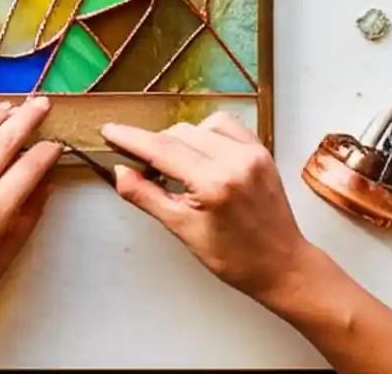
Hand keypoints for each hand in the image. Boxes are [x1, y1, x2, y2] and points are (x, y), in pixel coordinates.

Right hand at [101, 113, 313, 306]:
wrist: (281, 265)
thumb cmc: (234, 258)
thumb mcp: (183, 230)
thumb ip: (147, 197)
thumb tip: (119, 172)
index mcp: (214, 184)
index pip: (162, 149)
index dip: (131, 138)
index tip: (110, 130)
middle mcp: (235, 161)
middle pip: (179, 134)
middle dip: (155, 145)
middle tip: (144, 168)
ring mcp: (252, 153)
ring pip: (200, 126)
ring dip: (180, 139)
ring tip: (176, 165)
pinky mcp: (262, 151)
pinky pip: (225, 126)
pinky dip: (206, 133)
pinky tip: (201, 153)